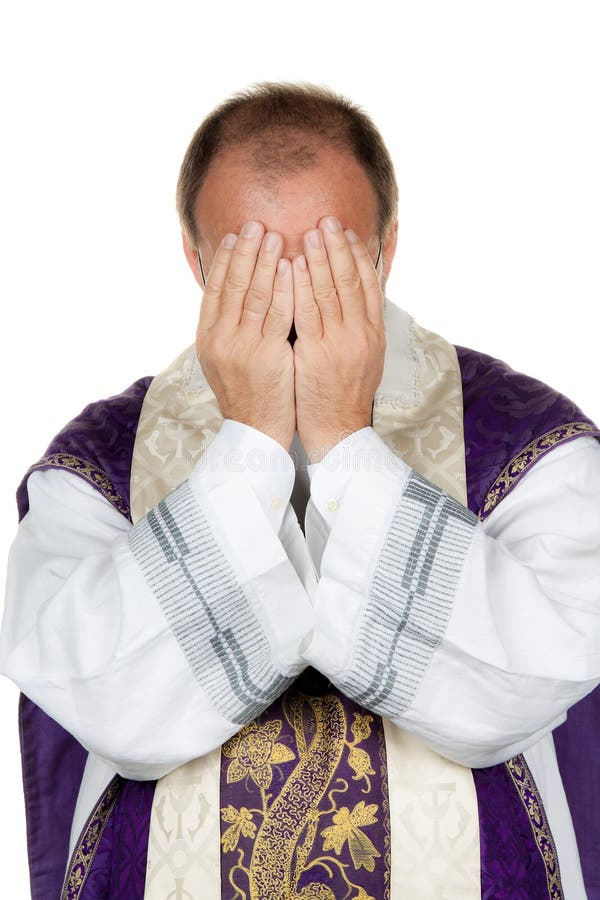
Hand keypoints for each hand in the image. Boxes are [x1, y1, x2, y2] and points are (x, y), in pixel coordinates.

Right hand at [196, 220, 295, 449]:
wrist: (254, 432)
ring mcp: (243, 347)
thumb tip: (231, 295)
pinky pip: (278, 315)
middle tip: (256, 224)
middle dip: (246, 251)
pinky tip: (291, 268)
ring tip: (276, 236)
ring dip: (266, 261)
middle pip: (233, 284)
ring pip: (255, 294)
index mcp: (208, 337)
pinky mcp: (268, 356)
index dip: (225, 259)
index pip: (214, 288)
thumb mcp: (224, 359)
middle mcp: (221, 338)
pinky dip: (285, 288)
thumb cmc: (247, 393)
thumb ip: (226, 327)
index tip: (234, 235)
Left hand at [292, 216, 385, 461]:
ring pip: (331, 292)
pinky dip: (301, 287)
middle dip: (338, 247)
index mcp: (374, 332)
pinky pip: (308, 314)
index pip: (369, 284)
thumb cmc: (344, 395)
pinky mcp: (317, 355)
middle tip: (327, 220)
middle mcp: (361, 333)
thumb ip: (357, 327)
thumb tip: (351, 299)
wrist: (340, 431)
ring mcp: (340, 343)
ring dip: (320, 258)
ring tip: (310, 233)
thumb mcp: (362, 358)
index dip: (357, 256)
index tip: (347, 233)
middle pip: (351, 280)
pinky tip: (292, 266)